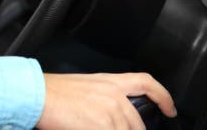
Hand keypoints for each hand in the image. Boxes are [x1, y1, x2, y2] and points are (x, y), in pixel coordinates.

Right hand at [37, 72, 176, 129]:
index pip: (146, 83)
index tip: (170, 109)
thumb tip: (110, 116)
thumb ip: (102, 99)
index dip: (163, 97)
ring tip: (94, 128)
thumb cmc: (51, 91)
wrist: (36, 94)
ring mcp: (110, 111)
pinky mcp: (102, 125)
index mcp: (109, 82)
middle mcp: (114, 95)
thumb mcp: (83, 87)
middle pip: (136, 123)